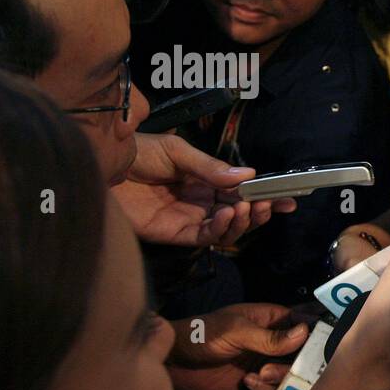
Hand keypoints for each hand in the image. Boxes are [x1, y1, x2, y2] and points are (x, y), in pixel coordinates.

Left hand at [114, 133, 295, 246]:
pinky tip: (227, 215)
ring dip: (243, 221)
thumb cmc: (136, 153)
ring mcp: (190, 219)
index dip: (265, 195)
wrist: (102, 166)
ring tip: (247, 207)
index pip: (242, 191)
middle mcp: (201, 202)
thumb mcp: (178, 151)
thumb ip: (212, 168)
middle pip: (240, 213)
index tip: (287, 198)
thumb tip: (249, 175)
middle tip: (270, 204)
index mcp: (205, 180)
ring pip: (227, 229)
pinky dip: (221, 229)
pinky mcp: (175, 234)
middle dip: (259, 210)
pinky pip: (206, 237)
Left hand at [167, 303, 309, 389]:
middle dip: (296, 364)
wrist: (173, 363)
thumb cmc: (202, 335)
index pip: (306, 324)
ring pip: (291, 376)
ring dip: (280, 379)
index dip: (316, 335)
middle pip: (304, 355)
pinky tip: (247, 384)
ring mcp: (267, 364)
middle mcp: (275, 343)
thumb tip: (305, 333)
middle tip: (273, 368)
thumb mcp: (236, 331)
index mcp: (273, 320)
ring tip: (258, 376)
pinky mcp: (257, 386)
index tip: (322, 348)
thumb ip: (269, 336)